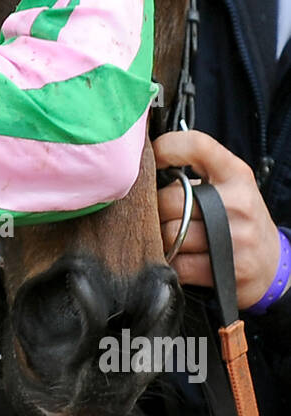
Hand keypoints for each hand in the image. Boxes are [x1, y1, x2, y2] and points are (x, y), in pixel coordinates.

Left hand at [153, 130, 283, 309]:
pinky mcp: (225, 269)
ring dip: (162, 238)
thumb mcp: (228, 186)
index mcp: (236, 174)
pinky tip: (183, 256)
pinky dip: (172, 261)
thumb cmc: (239, 218)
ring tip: (174, 235)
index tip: (153, 157)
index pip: (197, 145)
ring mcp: (234, 239)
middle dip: (156, 209)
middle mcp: (238, 203)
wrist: (271, 262)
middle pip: (169, 200)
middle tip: (162, 213)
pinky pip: (177, 264)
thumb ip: (193, 175)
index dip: (166, 148)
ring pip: (169, 234)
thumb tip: (143, 174)